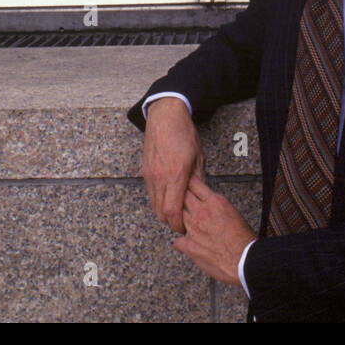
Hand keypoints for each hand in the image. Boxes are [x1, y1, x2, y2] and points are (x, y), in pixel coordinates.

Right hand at [141, 97, 203, 233]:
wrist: (165, 117)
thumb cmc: (184, 134)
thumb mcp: (198, 157)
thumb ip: (198, 180)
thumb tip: (200, 198)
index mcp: (176, 175)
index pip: (172, 210)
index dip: (178, 224)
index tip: (184, 227)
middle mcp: (160, 177)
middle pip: (160, 212)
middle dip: (171, 221)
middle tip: (182, 221)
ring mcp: (150, 174)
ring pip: (154, 204)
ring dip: (164, 211)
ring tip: (176, 208)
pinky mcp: (145, 171)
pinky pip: (150, 193)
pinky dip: (158, 199)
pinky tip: (168, 195)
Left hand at [174, 177, 256, 284]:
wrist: (245, 260)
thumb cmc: (244, 239)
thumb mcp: (233, 212)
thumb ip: (217, 207)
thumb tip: (210, 206)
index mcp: (214, 202)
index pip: (193, 184)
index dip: (188, 185)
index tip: (186, 185)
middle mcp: (201, 212)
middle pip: (182, 198)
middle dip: (181, 199)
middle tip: (182, 202)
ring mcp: (193, 229)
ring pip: (177, 217)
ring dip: (181, 220)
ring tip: (190, 225)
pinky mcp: (189, 246)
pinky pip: (177, 240)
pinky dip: (181, 242)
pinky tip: (187, 244)